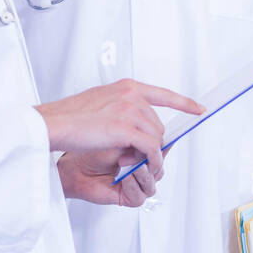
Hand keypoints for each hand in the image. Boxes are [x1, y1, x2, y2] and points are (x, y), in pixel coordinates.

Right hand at [35, 78, 203, 179]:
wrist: (54, 124)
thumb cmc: (69, 116)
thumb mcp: (100, 100)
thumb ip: (120, 104)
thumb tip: (135, 117)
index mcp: (126, 87)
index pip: (163, 94)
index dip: (183, 103)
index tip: (198, 108)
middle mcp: (131, 94)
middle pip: (158, 123)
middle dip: (152, 141)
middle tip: (138, 155)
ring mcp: (130, 110)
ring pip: (155, 137)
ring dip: (150, 153)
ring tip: (136, 162)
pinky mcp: (126, 129)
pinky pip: (150, 148)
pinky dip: (152, 159)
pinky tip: (147, 166)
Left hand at [58, 149, 161, 206]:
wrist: (77, 168)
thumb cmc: (95, 153)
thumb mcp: (121, 141)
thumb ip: (141, 142)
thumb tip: (159, 138)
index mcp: (143, 155)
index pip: (162, 153)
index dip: (162, 148)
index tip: (159, 141)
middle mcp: (142, 171)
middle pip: (159, 169)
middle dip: (150, 160)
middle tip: (138, 153)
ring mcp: (137, 185)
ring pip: (152, 183)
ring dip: (141, 173)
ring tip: (127, 164)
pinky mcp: (129, 198)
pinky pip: (140, 195)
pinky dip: (133, 185)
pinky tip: (124, 177)